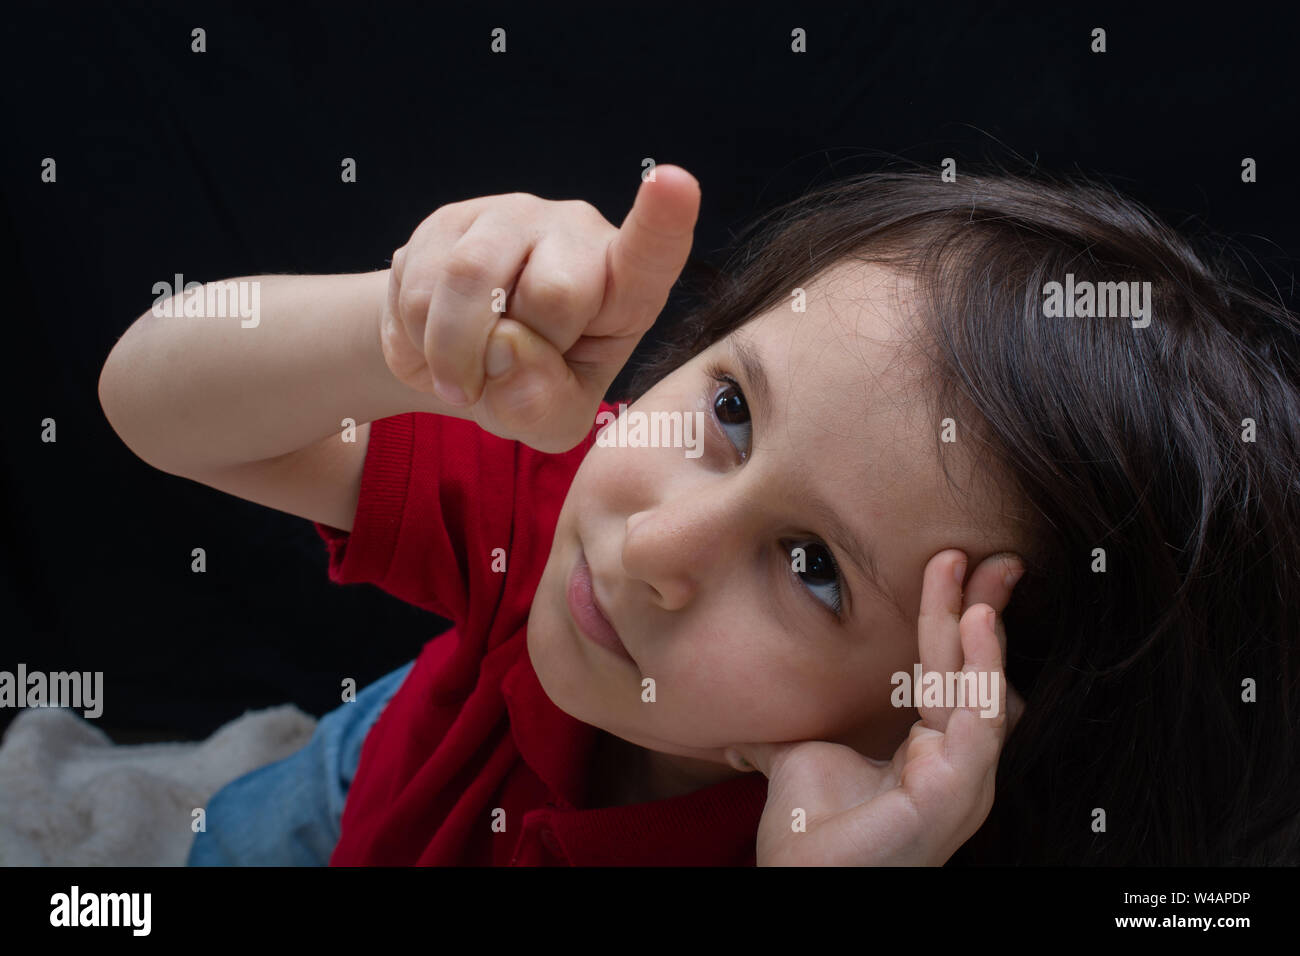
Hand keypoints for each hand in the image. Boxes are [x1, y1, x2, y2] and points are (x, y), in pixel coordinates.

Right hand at [380, 166, 699, 452]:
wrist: (455, 361)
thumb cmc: (528, 385)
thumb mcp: (552, 420)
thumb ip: (544, 403)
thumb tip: (507, 347)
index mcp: (625, 286)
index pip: (650, 250)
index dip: (663, 219)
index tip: (675, 183)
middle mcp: (576, 234)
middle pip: (553, 294)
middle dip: (518, 356)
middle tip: (502, 377)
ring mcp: (511, 218)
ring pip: (473, 281)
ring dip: (455, 354)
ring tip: (462, 374)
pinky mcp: (448, 220)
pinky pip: (418, 286)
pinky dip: (418, 339)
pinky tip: (434, 342)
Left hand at [728, 549, 1026, 865]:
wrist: (800, 878)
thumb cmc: (806, 834)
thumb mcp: (793, 756)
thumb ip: (776, 733)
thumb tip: (733, 726)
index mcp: (923, 750)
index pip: (943, 670)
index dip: (947, 617)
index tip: (945, 561)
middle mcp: (953, 760)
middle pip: (973, 671)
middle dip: (983, 608)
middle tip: (994, 553)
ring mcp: (962, 776)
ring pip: (983, 687)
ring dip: (984, 628)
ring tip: (984, 574)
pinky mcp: (960, 788)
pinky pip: (982, 718)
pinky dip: (983, 668)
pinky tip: (976, 622)